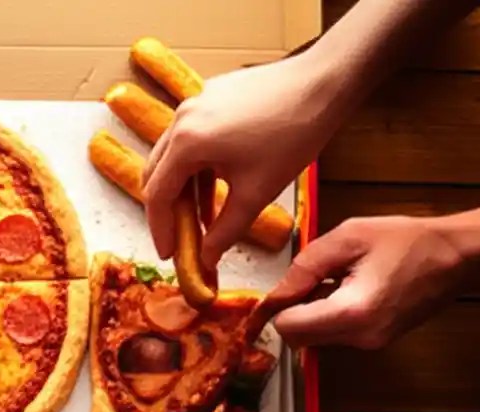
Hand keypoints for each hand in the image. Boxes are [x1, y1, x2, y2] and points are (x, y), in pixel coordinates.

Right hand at [143, 54, 340, 267]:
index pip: (158, 195)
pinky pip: (192, 137)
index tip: (170, 255)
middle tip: (182, 240)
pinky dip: (197, 166)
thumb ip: (225, 230)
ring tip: (204, 219)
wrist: (322, 84)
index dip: (161, 230)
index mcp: (187, 143)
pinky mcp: (211, 96)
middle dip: (167, 211)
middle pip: (157, 174)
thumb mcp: (256, 192)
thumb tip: (206, 258)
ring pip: (175, 156)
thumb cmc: (292, 135)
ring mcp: (195, 103)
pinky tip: (219, 186)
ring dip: (185, 190)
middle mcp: (181, 119)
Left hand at [247, 215, 464, 348]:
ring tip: (335, 278)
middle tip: (311, 277)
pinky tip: (348, 287)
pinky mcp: (377, 342)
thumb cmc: (407, 241)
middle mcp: (359, 337)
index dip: (278, 306)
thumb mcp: (349, 238)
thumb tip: (276, 292)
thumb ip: (306, 265)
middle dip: (293, 311)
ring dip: (311, 313)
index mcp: (351, 312)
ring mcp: (371, 344)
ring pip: (316, 338)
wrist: (457, 257)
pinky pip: (337, 334)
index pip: (288, 328)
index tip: (285, 284)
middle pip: (299, 339)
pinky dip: (330, 315)